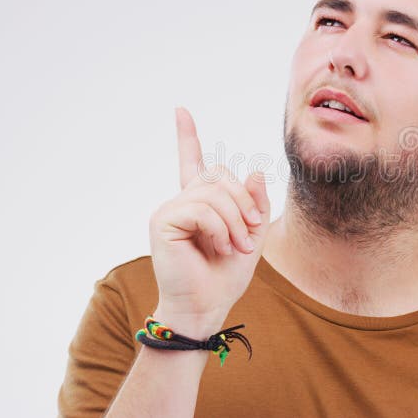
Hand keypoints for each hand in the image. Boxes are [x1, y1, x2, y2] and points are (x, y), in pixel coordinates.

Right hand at [147, 107, 270, 335]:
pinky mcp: (162, 220)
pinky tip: (219, 247)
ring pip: (214, 193)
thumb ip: (256, 203)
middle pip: (220, 176)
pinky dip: (219, 228)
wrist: (207, 306)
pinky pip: (201, 209)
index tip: (180, 110)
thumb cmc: (226, 275)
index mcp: (200, 202)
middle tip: (250, 234)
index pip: (192, 161)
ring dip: (235, 221)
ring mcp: (170, 209)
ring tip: (236, 247)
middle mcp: (182, 201)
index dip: (187, 136)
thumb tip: (253, 171)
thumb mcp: (253, 234)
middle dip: (244, 203)